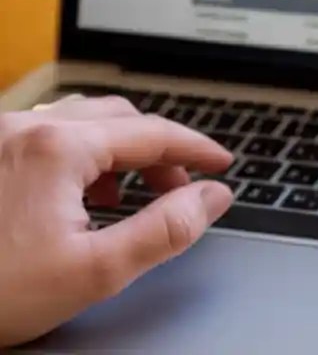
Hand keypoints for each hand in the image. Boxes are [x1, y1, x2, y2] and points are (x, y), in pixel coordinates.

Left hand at [0, 96, 234, 346]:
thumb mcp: (95, 272)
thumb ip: (166, 230)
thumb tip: (210, 198)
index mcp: (57, 149)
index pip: (152, 132)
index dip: (197, 149)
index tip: (221, 164)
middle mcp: (23, 129)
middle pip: (118, 118)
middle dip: (158, 149)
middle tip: (180, 186)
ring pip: (79, 120)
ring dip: (117, 149)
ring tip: (128, 193)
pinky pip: (44, 133)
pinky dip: (79, 152)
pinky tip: (77, 193)